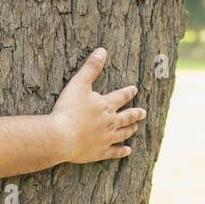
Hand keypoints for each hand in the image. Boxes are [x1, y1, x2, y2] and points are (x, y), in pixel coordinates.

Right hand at [50, 47, 145, 163]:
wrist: (61, 136)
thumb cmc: (68, 110)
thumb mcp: (78, 84)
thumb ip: (91, 68)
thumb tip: (102, 50)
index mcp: (105, 105)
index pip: (121, 97)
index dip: (128, 92)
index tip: (134, 90)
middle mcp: (110, 122)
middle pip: (126, 117)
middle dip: (135, 113)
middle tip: (143, 112)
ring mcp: (106, 139)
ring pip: (123, 133)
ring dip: (130, 130)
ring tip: (136, 128)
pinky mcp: (99, 152)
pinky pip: (114, 152)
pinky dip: (122, 151)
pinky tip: (127, 151)